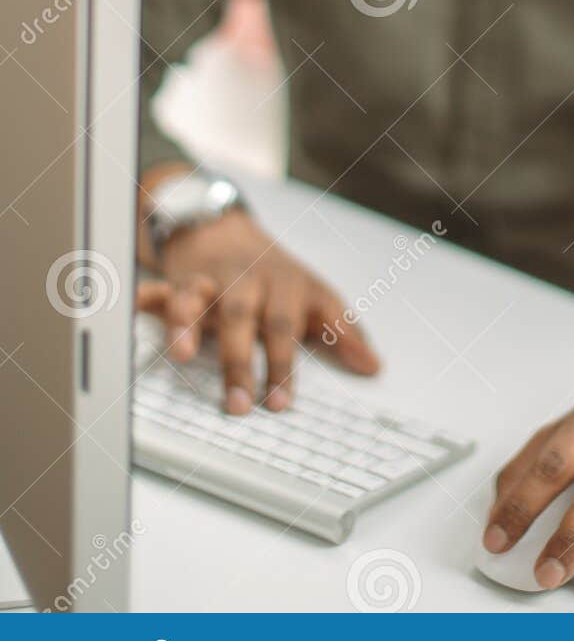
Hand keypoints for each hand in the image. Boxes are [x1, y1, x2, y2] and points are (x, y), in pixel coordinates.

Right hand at [136, 202, 379, 414]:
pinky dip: (145, 297)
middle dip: (239, 362)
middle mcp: (246, 282)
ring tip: (180, 355)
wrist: (232, 235)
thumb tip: (373, 367)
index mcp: (284, 287)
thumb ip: (343, 332)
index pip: (286, 328)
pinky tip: (133, 307)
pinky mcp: (180, 283)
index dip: (284, 365)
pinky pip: (159, 289)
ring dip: (187, 323)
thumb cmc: (281, 280)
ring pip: (197, 297)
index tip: (281, 404)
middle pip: (242, 318)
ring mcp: (211, 281)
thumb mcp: (317, 298)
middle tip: (239, 404)